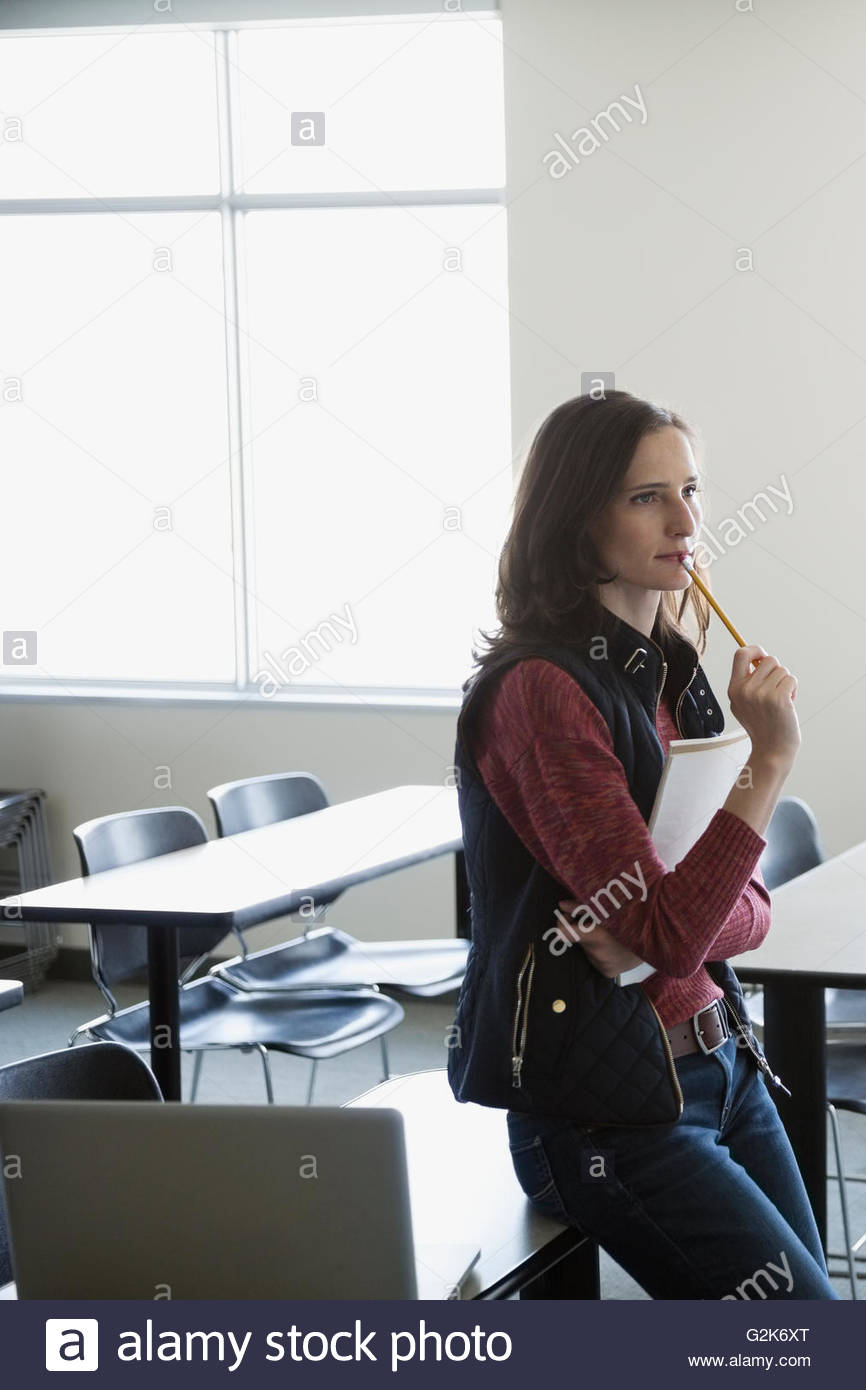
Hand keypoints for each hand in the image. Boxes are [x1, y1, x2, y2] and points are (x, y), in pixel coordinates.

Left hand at [557, 900, 644, 977]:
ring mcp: (603, 966)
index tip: (568, 915)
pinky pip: (595, 957)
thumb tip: (561, 905)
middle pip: (575, 938)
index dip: (563, 921)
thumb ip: (582, 906)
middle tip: (592, 918)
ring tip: (608, 930)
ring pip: (585, 947)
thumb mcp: (609, 907)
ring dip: (591, 939)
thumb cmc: (634, 917)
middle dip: (579, 927)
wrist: (660, 940)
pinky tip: (613, 943)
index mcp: (597, 936)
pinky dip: (599, 950)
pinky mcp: (607, 972)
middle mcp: (598, 955)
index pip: (563, 932)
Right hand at [728, 645, 799, 769]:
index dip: (755, 650)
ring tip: (781, 701)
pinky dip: (793, 690)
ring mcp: (761, 694)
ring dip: (785, 683)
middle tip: (775, 690)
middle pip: (768, 660)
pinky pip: (791, 680)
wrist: (772, 750)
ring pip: (782, 670)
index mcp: (733, 689)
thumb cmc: (762, 726)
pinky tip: (788, 705)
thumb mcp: (743, 704)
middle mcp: (745, 690)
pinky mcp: (778, 699)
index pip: (741, 654)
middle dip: (776, 672)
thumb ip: (746, 682)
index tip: (763, 656)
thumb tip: (758, 658)